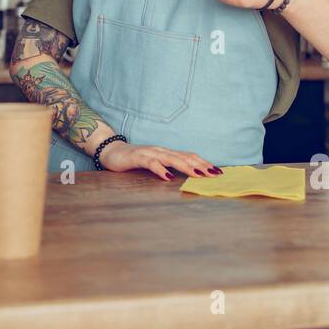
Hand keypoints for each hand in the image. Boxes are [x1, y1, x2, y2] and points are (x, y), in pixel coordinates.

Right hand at [97, 140, 221, 179]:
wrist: (111, 151)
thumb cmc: (135, 160)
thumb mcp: (155, 164)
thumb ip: (168, 168)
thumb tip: (187, 176)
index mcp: (167, 153)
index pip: (189, 156)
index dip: (204, 163)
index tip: (218, 172)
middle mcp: (161, 151)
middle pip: (184, 156)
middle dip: (201, 165)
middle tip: (214, 174)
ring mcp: (150, 153)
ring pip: (171, 158)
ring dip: (186, 166)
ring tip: (198, 174)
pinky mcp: (137, 157)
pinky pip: (151, 163)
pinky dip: (160, 170)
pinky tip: (167, 177)